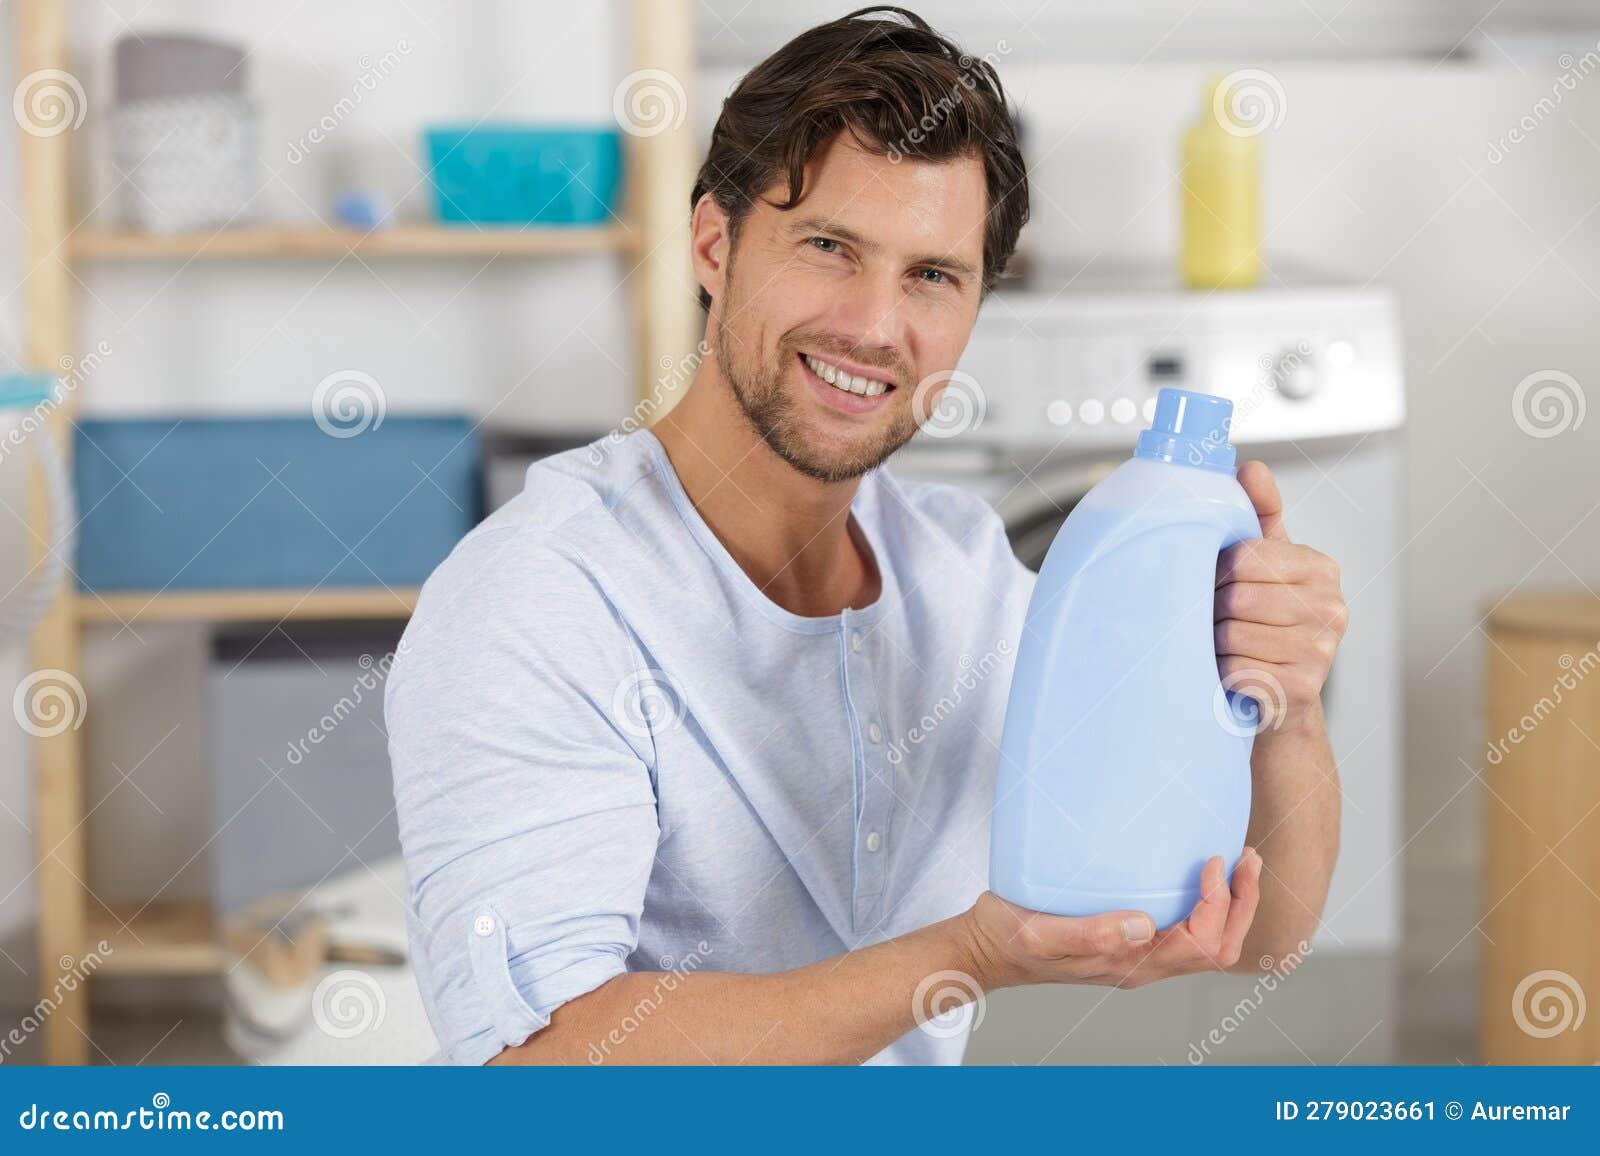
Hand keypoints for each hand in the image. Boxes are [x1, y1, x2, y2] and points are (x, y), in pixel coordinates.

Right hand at [959, 848, 1264, 989]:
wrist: (986, 949)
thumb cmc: (1007, 937)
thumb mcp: (1039, 933)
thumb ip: (1089, 933)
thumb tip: (1143, 924)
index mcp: (1130, 966)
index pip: (1201, 944)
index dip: (1218, 903)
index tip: (1209, 860)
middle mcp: (1143, 965)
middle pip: (1219, 948)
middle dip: (1242, 904)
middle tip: (1247, 857)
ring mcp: (1139, 954)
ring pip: (1209, 942)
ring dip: (1231, 904)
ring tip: (1237, 861)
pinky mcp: (1130, 938)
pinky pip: (1187, 929)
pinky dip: (1208, 903)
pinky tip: (1196, 870)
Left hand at [1214, 461, 1347, 733]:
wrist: (1278, 700)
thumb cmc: (1264, 623)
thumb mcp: (1264, 565)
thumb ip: (1259, 515)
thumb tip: (1251, 468)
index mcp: (1321, 568)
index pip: (1246, 554)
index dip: (1217, 571)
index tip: (1217, 584)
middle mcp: (1332, 607)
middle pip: (1236, 596)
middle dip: (1213, 611)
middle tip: (1218, 622)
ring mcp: (1323, 650)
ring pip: (1232, 634)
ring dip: (1215, 644)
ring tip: (1226, 648)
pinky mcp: (1303, 687)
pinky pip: (1237, 669)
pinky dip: (1224, 674)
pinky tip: (1235, 674)